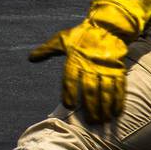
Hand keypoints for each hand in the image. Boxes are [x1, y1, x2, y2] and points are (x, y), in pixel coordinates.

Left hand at [29, 2, 138, 123]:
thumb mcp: (62, 39)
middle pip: (90, 89)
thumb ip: (47, 50)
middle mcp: (91, 65)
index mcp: (75, 59)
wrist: (107, 27)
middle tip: (91, 122)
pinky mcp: (118, 69)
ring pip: (106, 90)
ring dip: (105, 107)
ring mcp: (106, 68)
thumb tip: (30, 58)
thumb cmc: (82, 35)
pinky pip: (119, 86)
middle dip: (91, 107)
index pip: (70, 78)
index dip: (70, 92)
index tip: (69, 106)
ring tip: (104, 121)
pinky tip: (117, 112)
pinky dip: (119, 100)